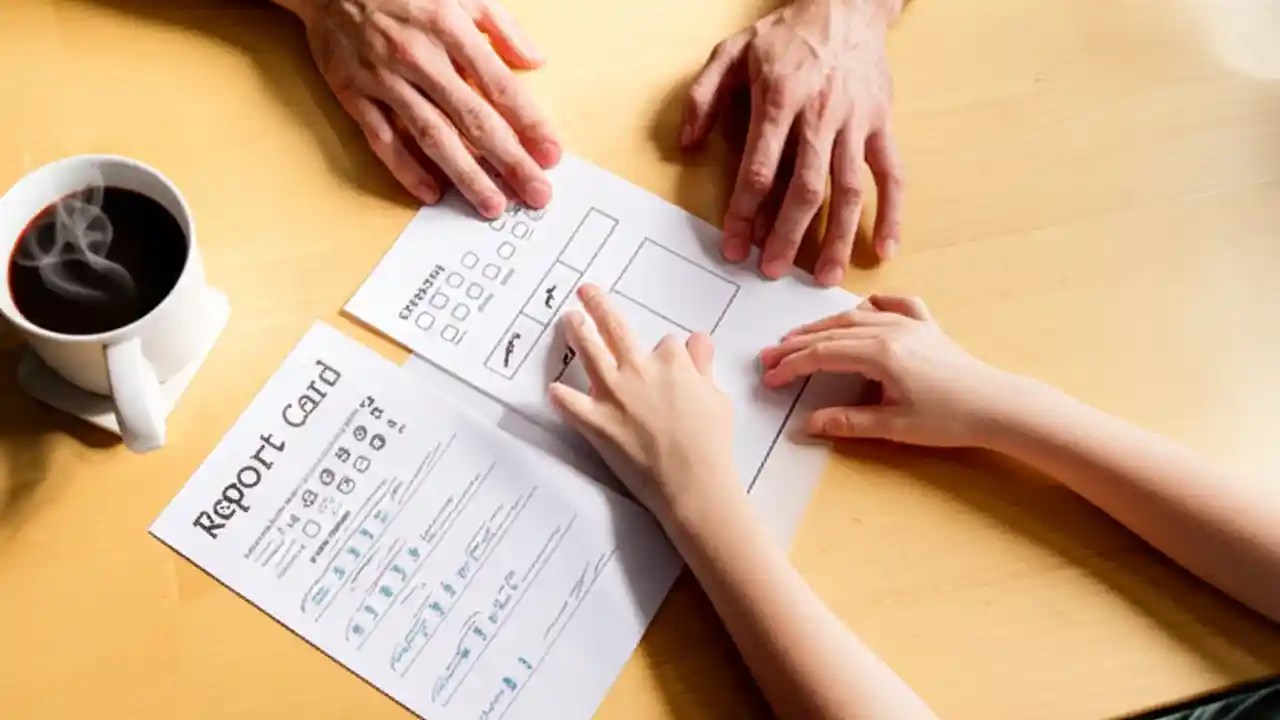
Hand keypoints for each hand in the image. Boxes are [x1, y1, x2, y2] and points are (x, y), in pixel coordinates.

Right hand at [293, 0, 560, 216]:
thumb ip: (501, 25)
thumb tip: (536, 60)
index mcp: (449, 26)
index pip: (499, 85)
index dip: (529, 123)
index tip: (551, 154)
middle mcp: (419, 56)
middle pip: (473, 119)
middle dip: (509, 161)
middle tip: (535, 194)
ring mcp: (384, 78)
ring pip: (432, 135)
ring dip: (466, 175)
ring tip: (492, 204)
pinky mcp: (354, 94)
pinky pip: (383, 139)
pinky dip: (407, 169)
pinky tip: (432, 192)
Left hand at [548, 285, 739, 521]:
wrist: (693, 483)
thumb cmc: (710, 444)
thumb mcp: (717, 398)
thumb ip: (703, 366)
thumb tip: (699, 341)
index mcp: (672, 362)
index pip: (666, 342)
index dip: (666, 351)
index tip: (666, 358)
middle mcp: (639, 370)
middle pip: (615, 327)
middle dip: (599, 305)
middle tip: (586, 292)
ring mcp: (614, 395)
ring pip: (589, 352)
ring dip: (577, 332)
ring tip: (570, 319)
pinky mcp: (596, 422)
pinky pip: (570, 403)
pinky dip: (560, 397)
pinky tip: (553, 390)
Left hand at [683, 0, 903, 285]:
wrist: (845, 4)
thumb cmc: (786, 34)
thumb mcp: (731, 52)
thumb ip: (703, 96)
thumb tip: (686, 143)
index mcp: (779, 99)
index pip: (759, 168)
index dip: (745, 212)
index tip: (734, 247)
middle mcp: (820, 115)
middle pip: (804, 187)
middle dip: (787, 235)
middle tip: (772, 271)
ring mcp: (856, 122)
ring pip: (847, 189)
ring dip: (836, 237)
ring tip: (824, 278)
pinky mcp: (882, 125)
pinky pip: (891, 175)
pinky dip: (891, 213)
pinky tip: (884, 248)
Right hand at [759, 295, 1016, 446]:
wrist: (998, 405)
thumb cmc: (949, 419)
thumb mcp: (893, 426)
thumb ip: (847, 422)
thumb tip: (807, 425)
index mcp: (879, 353)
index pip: (822, 355)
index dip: (792, 365)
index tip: (769, 376)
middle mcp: (891, 330)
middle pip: (832, 332)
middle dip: (797, 344)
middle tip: (769, 355)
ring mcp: (910, 324)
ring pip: (857, 316)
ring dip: (824, 325)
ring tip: (800, 335)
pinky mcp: (928, 327)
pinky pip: (896, 305)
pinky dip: (875, 305)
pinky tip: (865, 307)